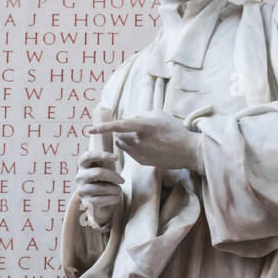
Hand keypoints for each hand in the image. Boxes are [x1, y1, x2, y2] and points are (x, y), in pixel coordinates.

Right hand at [76, 140, 124, 226]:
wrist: (101, 198)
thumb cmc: (105, 177)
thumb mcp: (106, 165)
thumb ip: (108, 156)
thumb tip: (117, 136)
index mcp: (83, 163)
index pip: (88, 155)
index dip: (102, 155)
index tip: (116, 157)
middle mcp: (79, 175)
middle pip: (97, 173)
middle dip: (113, 176)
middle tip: (122, 180)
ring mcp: (81, 189)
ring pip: (101, 188)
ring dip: (114, 189)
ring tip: (118, 189)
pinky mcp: (86, 201)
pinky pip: (103, 200)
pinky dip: (113, 198)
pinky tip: (116, 197)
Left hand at [86, 112, 202, 173]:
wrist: (187, 151)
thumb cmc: (174, 130)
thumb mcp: (158, 115)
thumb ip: (138, 115)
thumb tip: (123, 119)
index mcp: (145, 127)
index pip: (119, 126)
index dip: (103, 127)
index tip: (90, 129)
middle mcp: (140, 141)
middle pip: (119, 134)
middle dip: (121, 130)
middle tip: (136, 128)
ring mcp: (140, 153)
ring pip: (122, 143)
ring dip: (126, 139)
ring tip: (142, 137)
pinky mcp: (142, 162)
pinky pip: (129, 152)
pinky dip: (133, 147)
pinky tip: (147, 146)